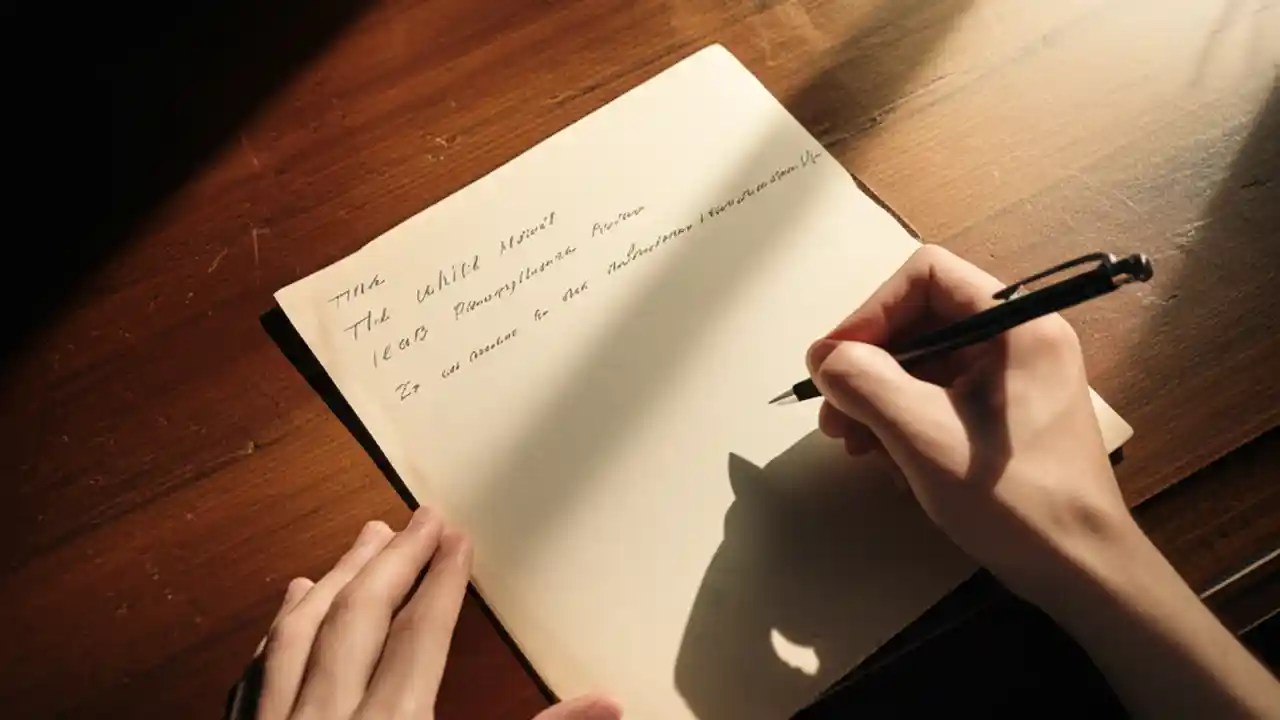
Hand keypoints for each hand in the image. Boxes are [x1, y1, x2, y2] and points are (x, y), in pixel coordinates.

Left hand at [228, 509, 620, 719]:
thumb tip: (606, 702)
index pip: (419, 638)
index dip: (443, 583)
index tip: (459, 538)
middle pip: (357, 620)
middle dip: (393, 562)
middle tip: (421, 518)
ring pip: (299, 636)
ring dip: (334, 580)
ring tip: (364, 539)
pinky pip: (258, 674)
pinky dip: (279, 630)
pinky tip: (290, 604)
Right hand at [806, 244, 1131, 599]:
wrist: (1082, 572)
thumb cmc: (1016, 499)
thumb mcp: (924, 436)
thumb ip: (866, 384)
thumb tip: (822, 357)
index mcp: (1017, 325)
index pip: (927, 277)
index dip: (871, 312)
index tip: (835, 363)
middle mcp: (1019, 340)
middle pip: (920, 322)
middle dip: (868, 366)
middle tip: (833, 416)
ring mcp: (1013, 381)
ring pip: (925, 364)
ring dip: (878, 399)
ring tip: (855, 446)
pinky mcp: (1005, 418)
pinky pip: (940, 398)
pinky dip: (905, 422)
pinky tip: (890, 464)